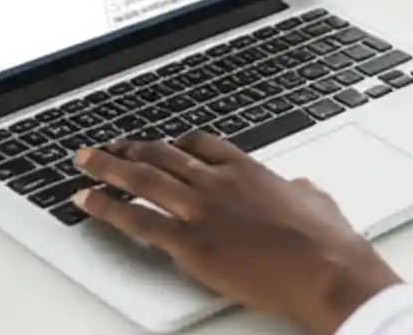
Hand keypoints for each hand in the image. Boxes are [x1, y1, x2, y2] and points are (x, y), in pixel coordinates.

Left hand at [72, 134, 401, 334]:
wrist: (324, 270)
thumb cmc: (327, 242)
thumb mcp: (316, 199)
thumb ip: (299, 189)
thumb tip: (300, 186)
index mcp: (248, 169)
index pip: (199, 144)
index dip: (172, 143)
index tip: (157, 144)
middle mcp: (218, 181)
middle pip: (162, 154)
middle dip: (129, 148)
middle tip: (107, 147)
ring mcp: (201, 209)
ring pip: (141, 178)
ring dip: (107, 168)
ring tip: (85, 162)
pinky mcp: (189, 243)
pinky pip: (136, 219)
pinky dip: (106, 208)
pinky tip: (86, 201)